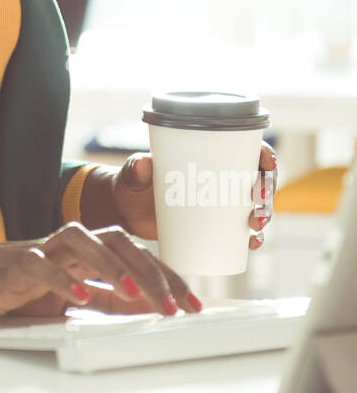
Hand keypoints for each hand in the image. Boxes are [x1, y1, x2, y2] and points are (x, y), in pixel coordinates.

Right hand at [0, 225, 201, 321]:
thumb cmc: (12, 287)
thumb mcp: (69, 298)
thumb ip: (105, 300)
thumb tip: (147, 308)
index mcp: (85, 254)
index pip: (135, 256)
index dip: (167, 276)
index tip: (194, 305)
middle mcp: (68, 246)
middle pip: (117, 241)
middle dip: (151, 272)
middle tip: (175, 306)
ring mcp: (41, 250)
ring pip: (83, 240)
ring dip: (113, 268)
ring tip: (138, 297)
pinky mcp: (14, 263)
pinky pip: (41, 264)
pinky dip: (63, 280)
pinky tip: (80, 299)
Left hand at [113, 141, 278, 249]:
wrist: (126, 212)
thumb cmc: (132, 184)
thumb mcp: (134, 174)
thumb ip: (136, 169)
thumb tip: (142, 163)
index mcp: (208, 156)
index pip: (246, 149)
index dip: (264, 155)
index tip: (266, 163)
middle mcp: (220, 179)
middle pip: (257, 180)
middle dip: (267, 189)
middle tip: (258, 199)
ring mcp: (220, 204)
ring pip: (255, 207)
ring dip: (264, 215)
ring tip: (256, 224)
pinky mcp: (215, 227)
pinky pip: (242, 233)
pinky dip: (252, 238)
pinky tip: (253, 243)